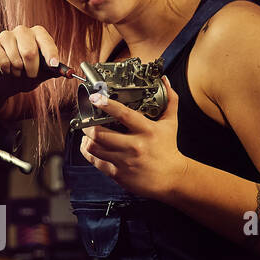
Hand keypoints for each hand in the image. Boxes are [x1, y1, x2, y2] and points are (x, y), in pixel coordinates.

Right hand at [0, 25, 62, 95]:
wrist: (2, 84)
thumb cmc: (23, 76)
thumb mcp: (41, 75)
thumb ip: (53, 71)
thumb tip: (68, 73)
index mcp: (36, 34)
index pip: (44, 39)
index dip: (50, 52)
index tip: (53, 64)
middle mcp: (21, 31)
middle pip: (29, 50)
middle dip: (32, 69)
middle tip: (30, 75)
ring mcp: (5, 35)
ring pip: (15, 57)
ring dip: (17, 72)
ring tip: (16, 73)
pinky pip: (1, 59)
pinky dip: (5, 70)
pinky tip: (5, 70)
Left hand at [79, 76, 187, 201]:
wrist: (172, 178)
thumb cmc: (169, 149)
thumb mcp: (171, 124)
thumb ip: (170, 101)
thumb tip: (165, 80)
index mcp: (147, 130)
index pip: (123, 114)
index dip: (107, 105)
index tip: (95, 98)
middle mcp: (134, 146)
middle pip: (100, 134)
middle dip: (88, 126)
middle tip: (86, 121)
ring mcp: (124, 161)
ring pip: (94, 148)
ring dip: (86, 139)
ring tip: (87, 133)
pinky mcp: (118, 174)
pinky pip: (96, 162)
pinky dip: (88, 152)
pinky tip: (89, 146)